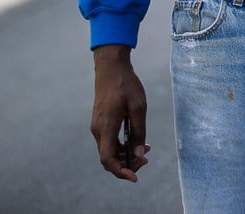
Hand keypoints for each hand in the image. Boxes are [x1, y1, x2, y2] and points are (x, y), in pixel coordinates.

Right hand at [90, 45, 150, 181]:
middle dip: (127, 164)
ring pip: (109, 151)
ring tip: (146, 151)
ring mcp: (98, 127)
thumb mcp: (139, 107)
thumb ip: (139, 131)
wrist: (111, 68)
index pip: (107, 159)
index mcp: (106, 127)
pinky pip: (109, 142)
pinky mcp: (101, 123)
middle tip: (146, 159)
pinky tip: (137, 142)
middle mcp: (98, 130)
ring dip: (125, 156)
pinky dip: (122, 147)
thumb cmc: (126, 84)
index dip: (120, 171)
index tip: (134, 177)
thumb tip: (140, 153)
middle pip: (108, 159)